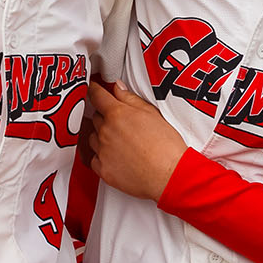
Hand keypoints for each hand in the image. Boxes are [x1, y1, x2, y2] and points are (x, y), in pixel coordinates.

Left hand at [84, 81, 187, 201]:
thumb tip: (118, 88)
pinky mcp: (102, 169)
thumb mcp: (152, 113)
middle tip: (121, 122)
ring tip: (121, 141)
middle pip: (95, 118)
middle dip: (105, 117)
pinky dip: (102, 157)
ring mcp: (102, 151)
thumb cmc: (166, 146)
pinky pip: (94, 159)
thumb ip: (130, 98)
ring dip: (102, 136)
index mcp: (117, 114)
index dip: (93, 90)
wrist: (169, 175)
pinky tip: (116, 157)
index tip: (92, 89)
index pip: (97, 96)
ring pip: (93, 138)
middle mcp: (105, 131)